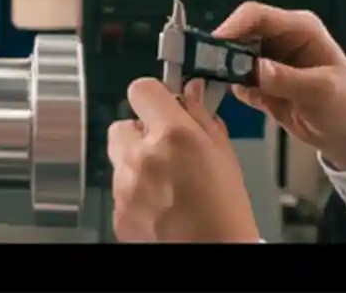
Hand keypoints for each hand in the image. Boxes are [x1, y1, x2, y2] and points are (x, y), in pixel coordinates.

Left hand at [106, 77, 259, 242]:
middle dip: (141, 133)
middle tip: (166, 149)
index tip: (163, 106)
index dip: (154, 96)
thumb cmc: (226, 212)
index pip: (141, 89)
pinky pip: (119, 189)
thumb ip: (202, 118)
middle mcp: (141, 157)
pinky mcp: (118, 212)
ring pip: (120, 159)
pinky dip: (135, 192)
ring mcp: (125, 187)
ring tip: (167, 183)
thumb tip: (189, 94)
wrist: (215, 256)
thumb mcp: (224, 155)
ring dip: (138, 163)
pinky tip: (160, 204)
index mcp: (172, 135)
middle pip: (122, 125)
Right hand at [213, 1, 345, 171]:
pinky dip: (231, 87)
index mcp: (299, 29)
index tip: (212, 48)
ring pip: (233, 55)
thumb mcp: (322, 92)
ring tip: (211, 85)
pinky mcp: (262, 82)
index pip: (257, 16)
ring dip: (222, 69)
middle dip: (221, 50)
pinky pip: (237, 79)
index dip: (232, 27)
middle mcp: (281, 39)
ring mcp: (270, 61)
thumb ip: (288, 79)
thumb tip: (255, 68)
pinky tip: (234, 99)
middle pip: (239, 33)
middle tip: (203, 70)